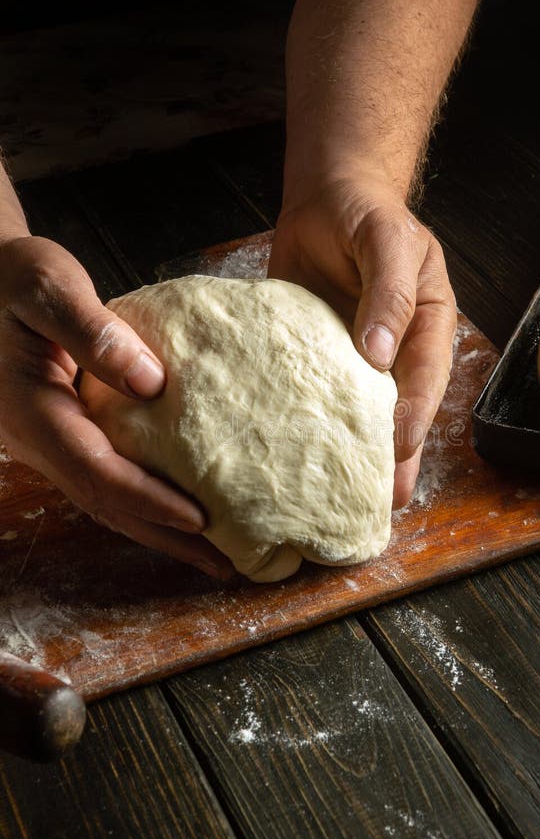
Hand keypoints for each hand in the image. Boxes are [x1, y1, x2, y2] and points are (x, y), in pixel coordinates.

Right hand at [0, 235, 236, 579]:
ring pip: (101, 498)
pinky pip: (101, 479)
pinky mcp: (58, 433)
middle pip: (103, 503)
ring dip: (154, 528)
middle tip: (220, 562)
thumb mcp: (46, 286)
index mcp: (32, 410)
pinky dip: (140, 501)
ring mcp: (44, 442)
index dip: (149, 500)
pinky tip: (174, 505)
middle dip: (162, 536)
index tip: (201, 520)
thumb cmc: (11, 276)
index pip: (97, 471)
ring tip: (209, 549)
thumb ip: (92, 331)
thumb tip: (152, 383)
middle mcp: (35, 439)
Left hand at [268, 173, 456, 507]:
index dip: (413, 416)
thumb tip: (380, 352)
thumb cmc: (366, 213)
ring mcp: (353, 356)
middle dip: (391, 457)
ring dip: (353, 452)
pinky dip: (311, 424)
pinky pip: (315, 394)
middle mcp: (394, 349)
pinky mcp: (315, 357)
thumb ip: (390, 292)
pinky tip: (298, 452)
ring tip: (343, 498)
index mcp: (426, 326)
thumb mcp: (388, 242)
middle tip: (380, 504)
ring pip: (358, 412)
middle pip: (397, 410)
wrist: (325, 197)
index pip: (424, 379)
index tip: (396, 450)